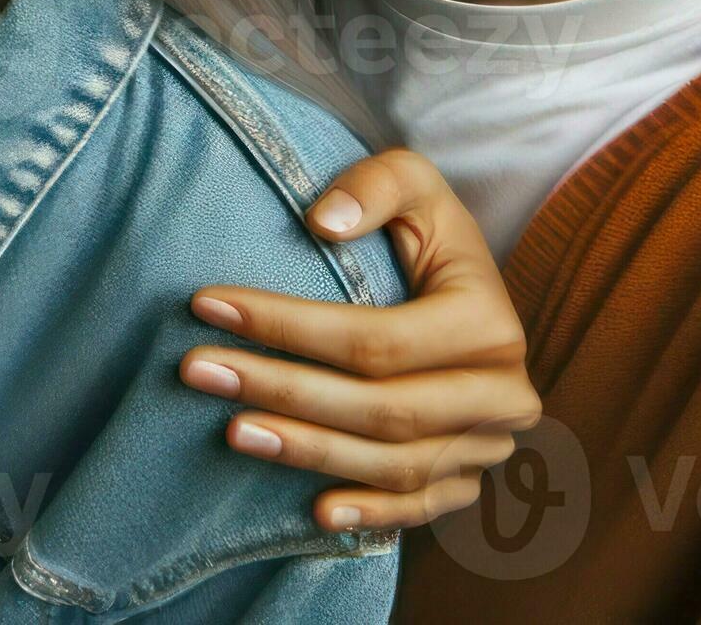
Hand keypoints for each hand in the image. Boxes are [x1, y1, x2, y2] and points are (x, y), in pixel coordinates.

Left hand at [181, 148, 542, 532]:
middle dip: (283, 391)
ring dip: (308, 453)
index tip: (206, 305)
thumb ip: (375, 186)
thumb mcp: (414, 184)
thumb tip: (324, 222)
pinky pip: (420, 510)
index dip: (289, 327)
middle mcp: (502, 395)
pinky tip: (315, 513)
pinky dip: (371, 516)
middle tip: (198, 370)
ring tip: (231, 430)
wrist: (464, 295)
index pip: (378, 340)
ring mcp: (487, 446)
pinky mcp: (467, 480)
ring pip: (396, 465)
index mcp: (491, 324)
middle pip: (383, 409)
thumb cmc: (424, 234)